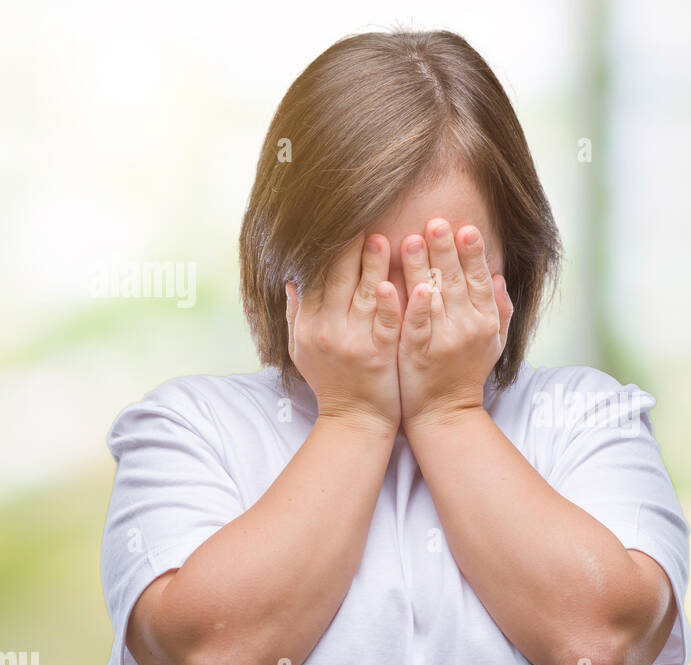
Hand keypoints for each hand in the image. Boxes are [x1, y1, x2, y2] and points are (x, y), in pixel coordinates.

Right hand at [286, 233, 402, 433]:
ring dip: (375, 264)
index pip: (315, 277)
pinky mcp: (381, 355)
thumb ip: (297, 312)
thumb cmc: (331, 381)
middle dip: (350, 247)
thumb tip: (291, 278)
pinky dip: (393, 303)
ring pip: (365, 295)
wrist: (356, 421)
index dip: (325, 249)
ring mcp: (356, 343)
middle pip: (338, 279)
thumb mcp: (303, 348)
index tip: (336, 223)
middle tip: (362, 217)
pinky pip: (388, 323)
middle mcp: (329, 331)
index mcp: (310, 325)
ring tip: (385, 238)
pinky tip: (399, 283)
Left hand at [397, 219, 512, 429]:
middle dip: (445, 250)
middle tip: (435, 221)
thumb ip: (499, 310)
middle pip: (454, 281)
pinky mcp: (417, 354)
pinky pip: (415, 326)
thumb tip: (500, 277)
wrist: (444, 413)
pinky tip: (407, 287)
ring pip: (432, 297)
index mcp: (485, 321)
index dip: (473, 253)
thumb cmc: (467, 373)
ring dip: (421, 267)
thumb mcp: (493, 343)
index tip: (466, 228)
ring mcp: (442, 341)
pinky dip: (414, 308)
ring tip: (410, 239)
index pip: (480, 280)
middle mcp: (467, 329)